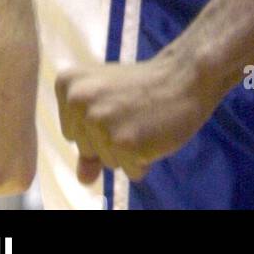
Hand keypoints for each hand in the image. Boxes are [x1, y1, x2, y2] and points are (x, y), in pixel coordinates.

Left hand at [56, 51, 214, 184]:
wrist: (185, 74)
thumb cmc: (144, 87)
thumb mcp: (108, 104)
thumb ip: (88, 143)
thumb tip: (83, 179)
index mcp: (67, 84)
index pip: (72, 133)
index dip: (97, 125)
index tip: (116, 101)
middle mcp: (77, 100)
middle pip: (87, 149)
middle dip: (111, 139)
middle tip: (132, 110)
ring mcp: (100, 121)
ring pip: (108, 162)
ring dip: (128, 149)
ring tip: (143, 119)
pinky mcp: (124, 142)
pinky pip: (130, 171)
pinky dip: (144, 159)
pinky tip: (153, 133)